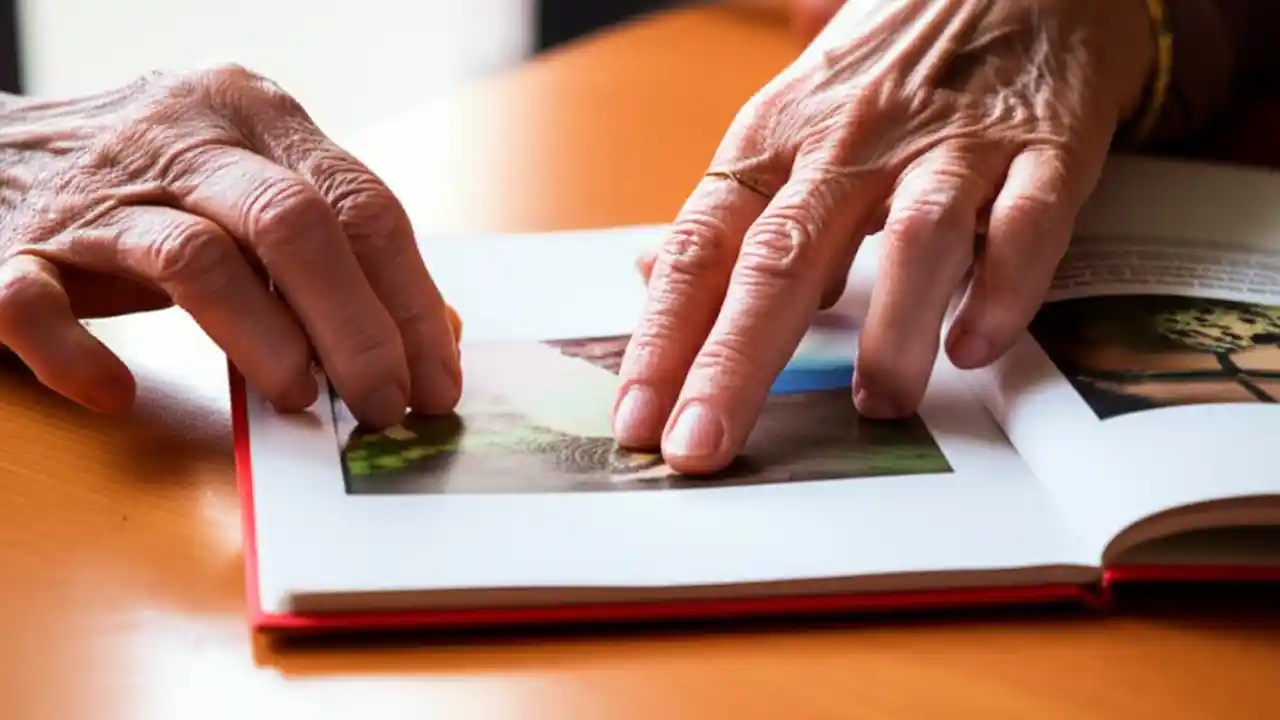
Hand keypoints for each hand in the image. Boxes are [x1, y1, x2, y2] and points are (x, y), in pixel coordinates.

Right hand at [0, 66, 460, 425]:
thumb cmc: (152, 186)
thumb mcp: (250, 188)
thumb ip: (335, 249)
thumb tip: (432, 337)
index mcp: (252, 114)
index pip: (360, 205)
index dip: (410, 301)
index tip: (437, 379)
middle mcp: (179, 136)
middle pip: (294, 225)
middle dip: (358, 329)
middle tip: (385, 406)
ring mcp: (91, 191)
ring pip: (195, 260)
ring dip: (265, 342)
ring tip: (301, 400)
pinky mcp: (8, 249)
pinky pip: (40, 308)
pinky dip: (83, 357)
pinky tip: (118, 392)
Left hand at [616, 0, 1155, 473]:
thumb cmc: (885, 67)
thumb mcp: (786, 121)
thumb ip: (731, 210)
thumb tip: (652, 277)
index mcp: (774, 142)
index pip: (701, 249)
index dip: (663, 338)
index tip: (639, 422)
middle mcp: (849, 144)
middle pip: (781, 259)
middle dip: (733, 362)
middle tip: (702, 449)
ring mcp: (949, 144)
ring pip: (916, 237)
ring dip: (891, 329)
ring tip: (875, 406)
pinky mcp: (1044, 148)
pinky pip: (1026, 221)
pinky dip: (1005, 288)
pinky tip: (977, 346)